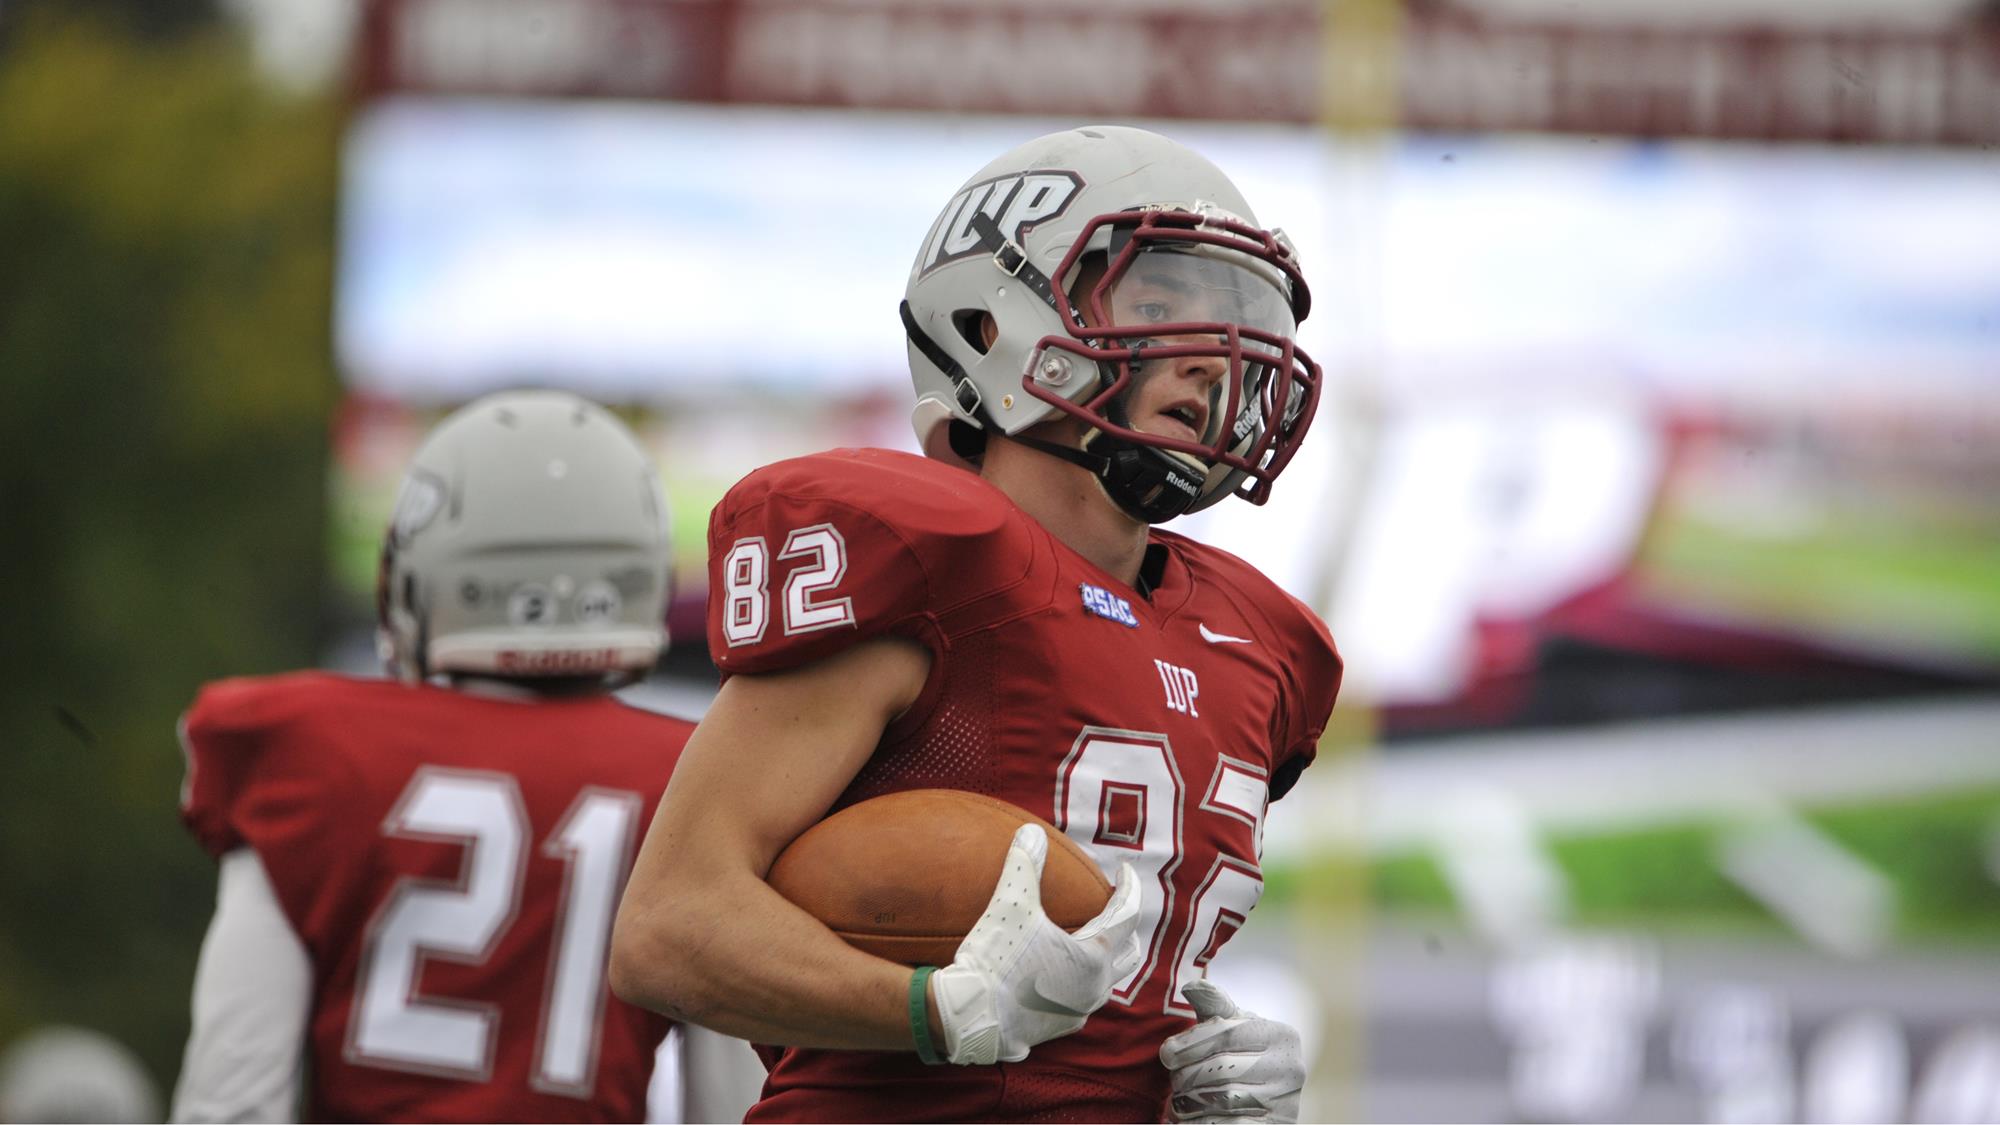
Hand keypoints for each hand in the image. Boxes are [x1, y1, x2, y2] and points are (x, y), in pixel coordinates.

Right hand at [929, 824, 1141, 1063]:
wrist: (967, 1016)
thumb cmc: (994, 959)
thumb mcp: (1011, 904)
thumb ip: (1026, 865)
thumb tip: (1032, 832)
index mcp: (1093, 957)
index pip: (1127, 915)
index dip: (1129, 887)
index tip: (1124, 870)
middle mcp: (1094, 989)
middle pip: (1128, 953)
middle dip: (1125, 927)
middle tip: (1113, 906)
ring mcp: (1077, 1012)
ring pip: (1106, 981)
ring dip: (1104, 956)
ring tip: (1088, 937)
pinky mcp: (1057, 1027)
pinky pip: (1079, 1000)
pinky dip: (1078, 980)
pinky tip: (1057, 971)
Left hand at [1160, 979, 1305, 1122]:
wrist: (1269, 1107)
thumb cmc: (1245, 1060)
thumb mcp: (1235, 1030)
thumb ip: (1215, 1007)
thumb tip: (1191, 985)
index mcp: (1282, 1036)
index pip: (1227, 1033)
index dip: (1191, 1044)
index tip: (1166, 1054)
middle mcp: (1290, 1069)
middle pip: (1221, 1068)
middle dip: (1187, 1075)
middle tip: (1175, 1080)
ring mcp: (1284, 1104)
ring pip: (1221, 1100)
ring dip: (1190, 1101)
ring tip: (1182, 1100)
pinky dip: (1199, 1123)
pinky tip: (1187, 1120)